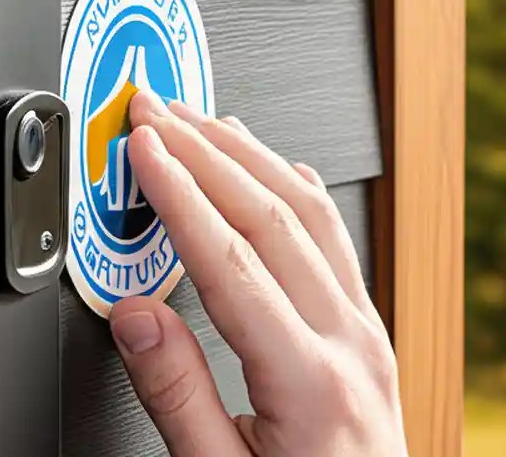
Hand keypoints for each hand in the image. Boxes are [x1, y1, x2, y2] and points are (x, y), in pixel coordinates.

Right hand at [108, 91, 406, 455]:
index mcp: (310, 385)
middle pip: (273, 218)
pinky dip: (296, 188)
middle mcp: (350, 346)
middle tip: (156, 108)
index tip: (143, 147)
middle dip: (206, 151)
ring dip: (250, 155)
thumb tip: (136, 315)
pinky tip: (273, 164)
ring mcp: (368, 334)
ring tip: (200, 117)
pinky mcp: (370, 333)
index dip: (180, 194)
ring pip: (311, 215)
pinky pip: (336, 240)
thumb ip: (177, 397)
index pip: (232, 262)